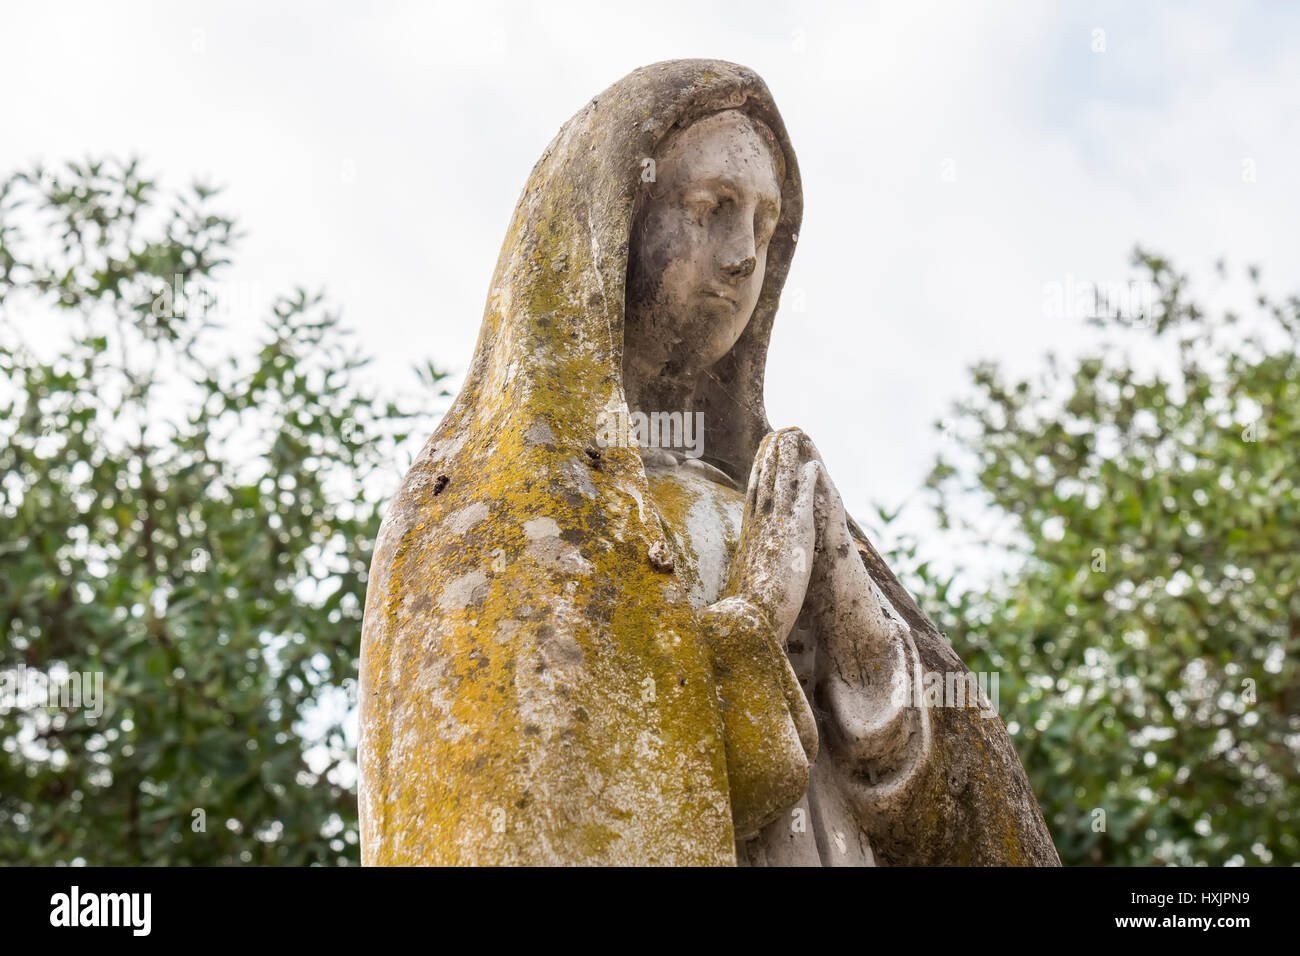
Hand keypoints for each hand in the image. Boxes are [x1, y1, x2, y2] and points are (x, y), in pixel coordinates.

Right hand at [725, 427, 820, 643]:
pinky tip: (813, 465)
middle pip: (763, 483)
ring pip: (781, 484)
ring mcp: (776, 527)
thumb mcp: (744, 581)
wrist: (750, 615)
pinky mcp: (794, 533)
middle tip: (772, 436)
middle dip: (768, 458)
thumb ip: (747, 568)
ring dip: (786, 459)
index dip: (756, 475)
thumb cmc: (746, 608)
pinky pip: (802, 499)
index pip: (752, 498)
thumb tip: (742, 571)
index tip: (758, 459)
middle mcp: (759, 526)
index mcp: (749, 536)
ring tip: (790, 437)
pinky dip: (807, 480)